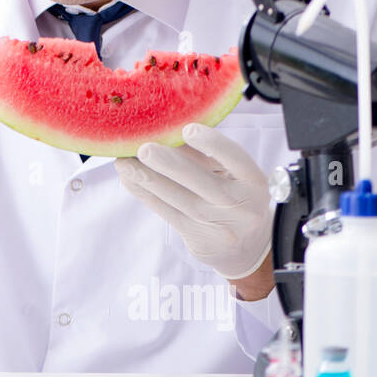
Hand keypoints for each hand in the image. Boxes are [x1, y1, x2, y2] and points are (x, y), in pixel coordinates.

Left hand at [115, 123, 272, 281]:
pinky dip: (145, 193)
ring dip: (147, 178)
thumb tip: (167, 131)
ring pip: (178, 198)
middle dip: (170, 164)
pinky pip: (165, 211)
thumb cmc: (236, 197)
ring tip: (123, 162)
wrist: (246, 247)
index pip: (236, 158)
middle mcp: (239, 204)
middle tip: (144, 148)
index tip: (188, 128)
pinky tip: (128, 178)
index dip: (213, 144)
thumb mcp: (233, 176)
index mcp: (253, 181)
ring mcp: (218, 224)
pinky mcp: (196, 236)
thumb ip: (206, 156)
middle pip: (202, 182)